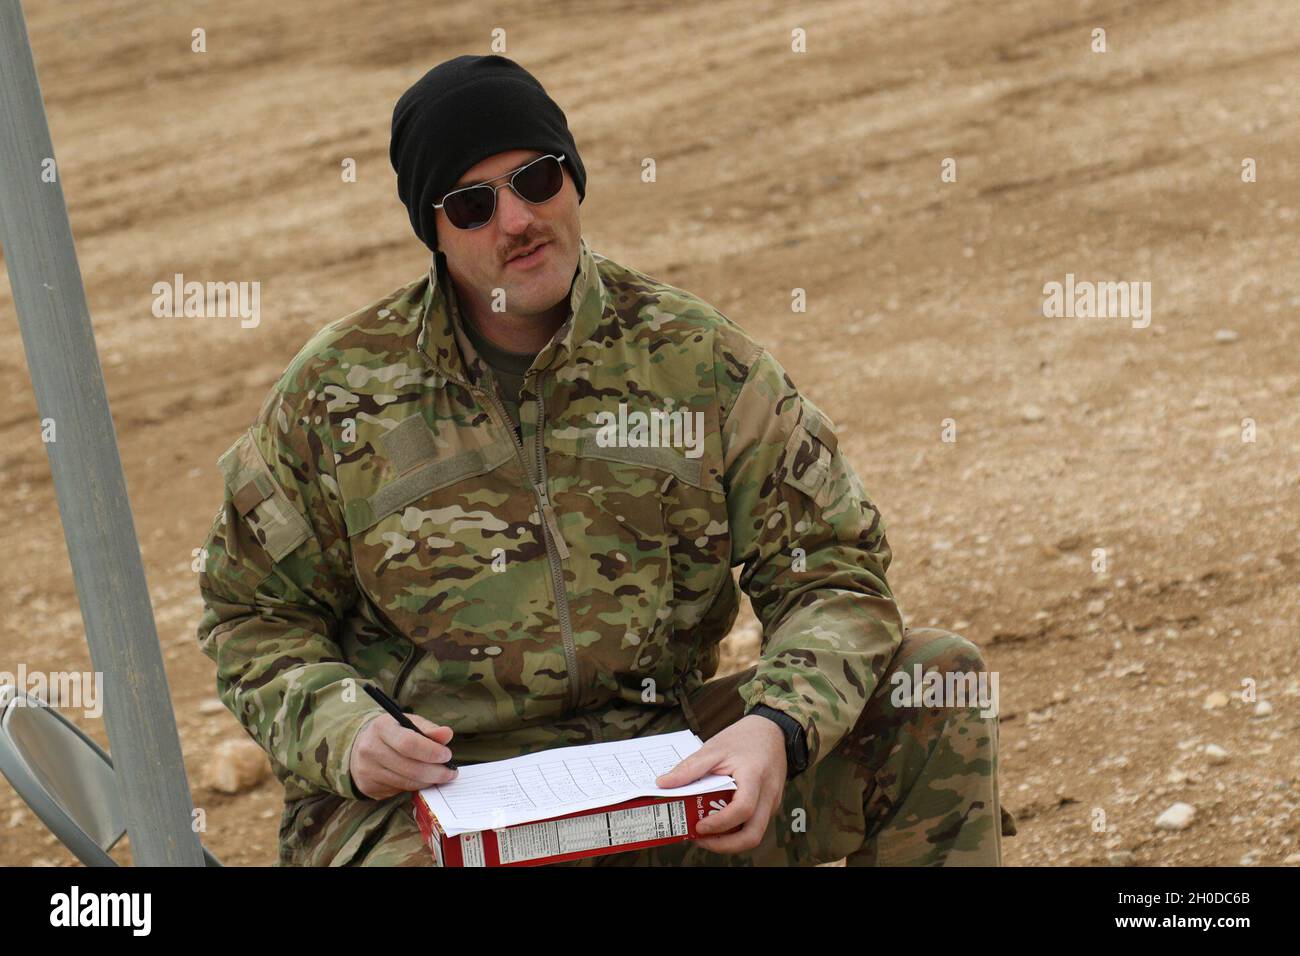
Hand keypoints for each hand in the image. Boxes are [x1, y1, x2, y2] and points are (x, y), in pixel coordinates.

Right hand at [349, 712, 457, 799]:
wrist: (362, 745)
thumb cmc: (393, 732)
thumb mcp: (410, 723)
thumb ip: (429, 729)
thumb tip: (447, 734)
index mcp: (381, 727)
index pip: (409, 743)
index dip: (431, 752)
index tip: (447, 755)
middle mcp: (370, 749)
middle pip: (409, 767)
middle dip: (435, 772)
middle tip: (450, 773)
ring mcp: (367, 770)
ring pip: (405, 783)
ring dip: (428, 782)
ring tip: (440, 776)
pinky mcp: (368, 786)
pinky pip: (398, 791)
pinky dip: (414, 787)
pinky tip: (421, 780)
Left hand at [654, 714, 786, 854]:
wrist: (771, 730)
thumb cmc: (743, 738)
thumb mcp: (714, 748)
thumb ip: (690, 768)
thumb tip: (663, 784)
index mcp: (754, 776)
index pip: (742, 809)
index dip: (720, 823)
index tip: (699, 826)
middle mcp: (767, 794)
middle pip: (753, 835)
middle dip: (724, 845)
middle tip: (699, 839)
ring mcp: (771, 803)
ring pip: (754, 834)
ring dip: (729, 841)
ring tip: (705, 833)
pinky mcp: (769, 806)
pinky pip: (754, 825)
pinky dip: (735, 830)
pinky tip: (718, 822)